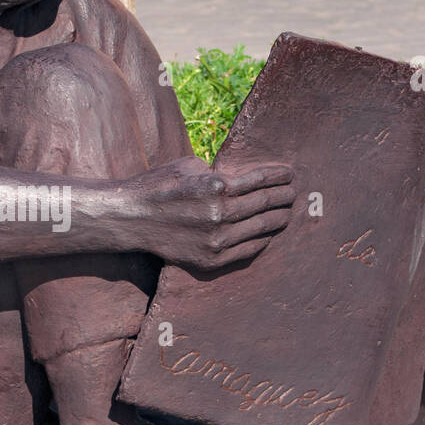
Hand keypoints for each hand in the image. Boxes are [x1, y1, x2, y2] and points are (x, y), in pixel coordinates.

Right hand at [132, 156, 294, 270]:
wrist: (131, 219)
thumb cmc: (158, 185)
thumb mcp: (189, 165)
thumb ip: (219, 172)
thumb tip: (245, 177)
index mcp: (216, 185)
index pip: (260, 180)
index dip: (279, 176)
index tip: (290, 174)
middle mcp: (220, 214)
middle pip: (266, 204)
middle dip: (284, 197)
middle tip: (293, 193)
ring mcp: (217, 240)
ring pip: (262, 228)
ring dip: (279, 219)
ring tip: (286, 213)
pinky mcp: (212, 259)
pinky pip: (249, 249)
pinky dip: (263, 239)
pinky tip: (268, 232)